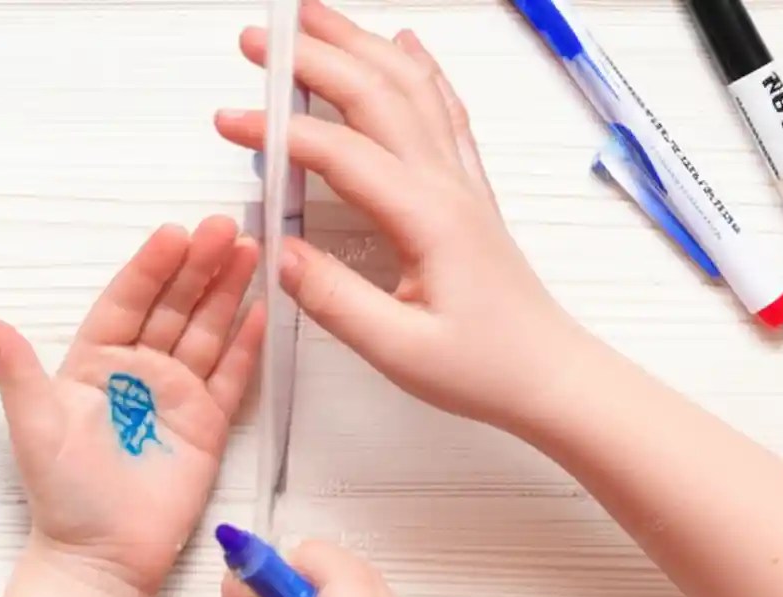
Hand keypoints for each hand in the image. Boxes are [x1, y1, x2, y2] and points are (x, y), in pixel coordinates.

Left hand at [0, 217, 264, 595]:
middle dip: (198, 266)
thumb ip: (16, 370)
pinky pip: (231, 376)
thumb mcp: (34, 425)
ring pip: (206, 331)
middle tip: (224, 226)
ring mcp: (176, 394)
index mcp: (95, 362)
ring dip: (227, 291)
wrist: (101, 556)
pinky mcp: (207, 424)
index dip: (151, 267)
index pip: (127, 301)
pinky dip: (246, 344)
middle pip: (174, 307)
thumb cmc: (62, 494)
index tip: (173, 233)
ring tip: (249, 250)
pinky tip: (259, 309)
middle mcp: (138, 370)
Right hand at [215, 0, 586, 428]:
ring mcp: (461, 181)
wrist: (551, 376)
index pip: (340, 153)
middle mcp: (446, 184)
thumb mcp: (398, 349)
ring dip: (359, 45)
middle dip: (312, 57)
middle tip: (258, 40)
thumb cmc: (485, 366)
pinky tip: (405, 45)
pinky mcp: (467, 190)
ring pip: (409, 88)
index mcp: (426, 217)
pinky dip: (419, 68)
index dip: (279, 131)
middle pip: (375, 94)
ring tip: (315, 18)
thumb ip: (334, 299)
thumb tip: (279, 252)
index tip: (231, 121)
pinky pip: (443, 109)